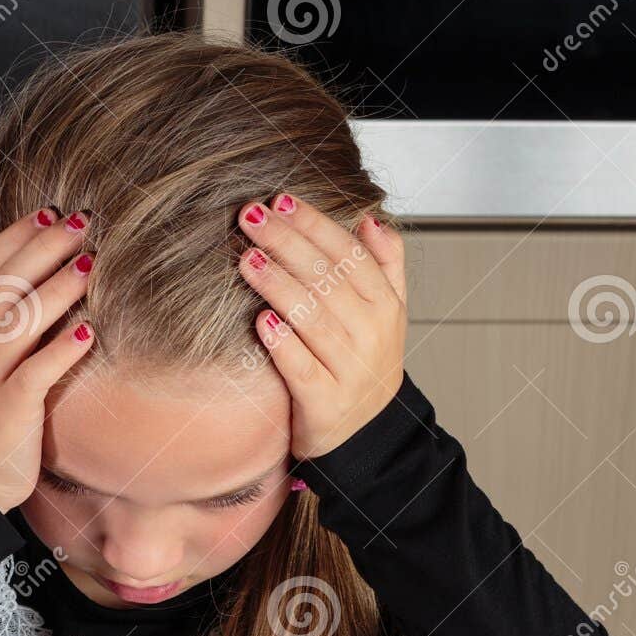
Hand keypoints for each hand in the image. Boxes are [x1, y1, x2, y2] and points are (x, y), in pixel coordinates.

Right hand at [0, 208, 95, 512]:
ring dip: (59, 290)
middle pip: (6, 284)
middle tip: (84, 223)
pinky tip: (90, 331)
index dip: (18, 235)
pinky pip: (37, 372)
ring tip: (91, 264)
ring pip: (21, 321)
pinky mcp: (8, 410)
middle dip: (45, 249)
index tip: (53, 211)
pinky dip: (63, 350)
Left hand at [235, 195, 406, 461]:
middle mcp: (372, 335)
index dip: (316, 225)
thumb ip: (385, 264)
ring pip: (313, 319)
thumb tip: (369, 220)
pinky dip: (283, 344)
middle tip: (252, 217)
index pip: (350, 255)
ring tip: (248, 259)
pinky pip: (302, 368)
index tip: (282, 200)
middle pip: (327, 280)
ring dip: (279, 286)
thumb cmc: (364, 365)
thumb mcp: (387, 314)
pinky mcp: (325, 403)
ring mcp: (349, 370)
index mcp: (386, 307)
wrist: (367, 435)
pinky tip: (261, 320)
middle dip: (288, 244)